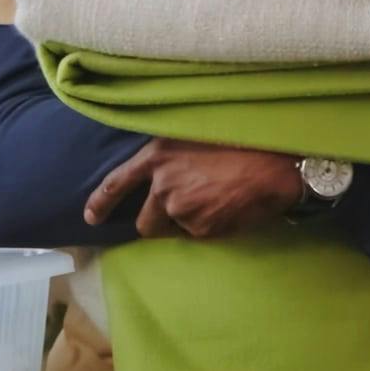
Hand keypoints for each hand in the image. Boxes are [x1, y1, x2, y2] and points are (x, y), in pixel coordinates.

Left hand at [87, 141, 303, 239]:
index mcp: (157, 156)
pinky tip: (230, 208)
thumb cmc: (242, 137)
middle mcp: (162, 186)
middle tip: (182, 211)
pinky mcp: (203, 229)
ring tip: (216, 202)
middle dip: (158, 222)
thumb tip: (165, 179)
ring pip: (175, 230)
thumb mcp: (195, 134)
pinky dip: (211, 227)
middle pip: (145, 222)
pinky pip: (200, 235)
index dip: (100, 203)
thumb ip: (173, 156)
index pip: (115, 183)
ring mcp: (182, 211)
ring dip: (188, 223)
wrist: (279, 161)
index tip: (91, 218)